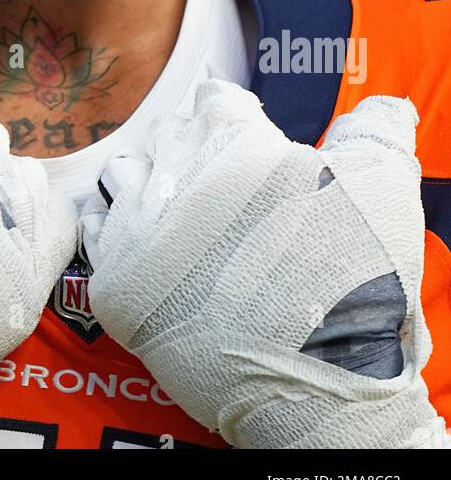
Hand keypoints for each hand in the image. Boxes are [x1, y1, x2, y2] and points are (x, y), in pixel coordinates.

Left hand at [84, 79, 449, 448]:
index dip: (231, 117)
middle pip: (168, 136)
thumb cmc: (353, 282)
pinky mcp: (115, 282)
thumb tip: (384, 106)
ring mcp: (140, 227)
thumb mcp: (382, 191)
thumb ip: (374, 135)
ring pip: (125, 174)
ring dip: (147, 185)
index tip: (241, 137)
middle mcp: (178, 173)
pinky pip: (94, 230)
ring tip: (173, 213)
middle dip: (190, 153)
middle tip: (215, 190)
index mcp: (235, 140)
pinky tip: (141, 248)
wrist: (314, 380)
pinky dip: (114, 232)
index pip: (215, 99)